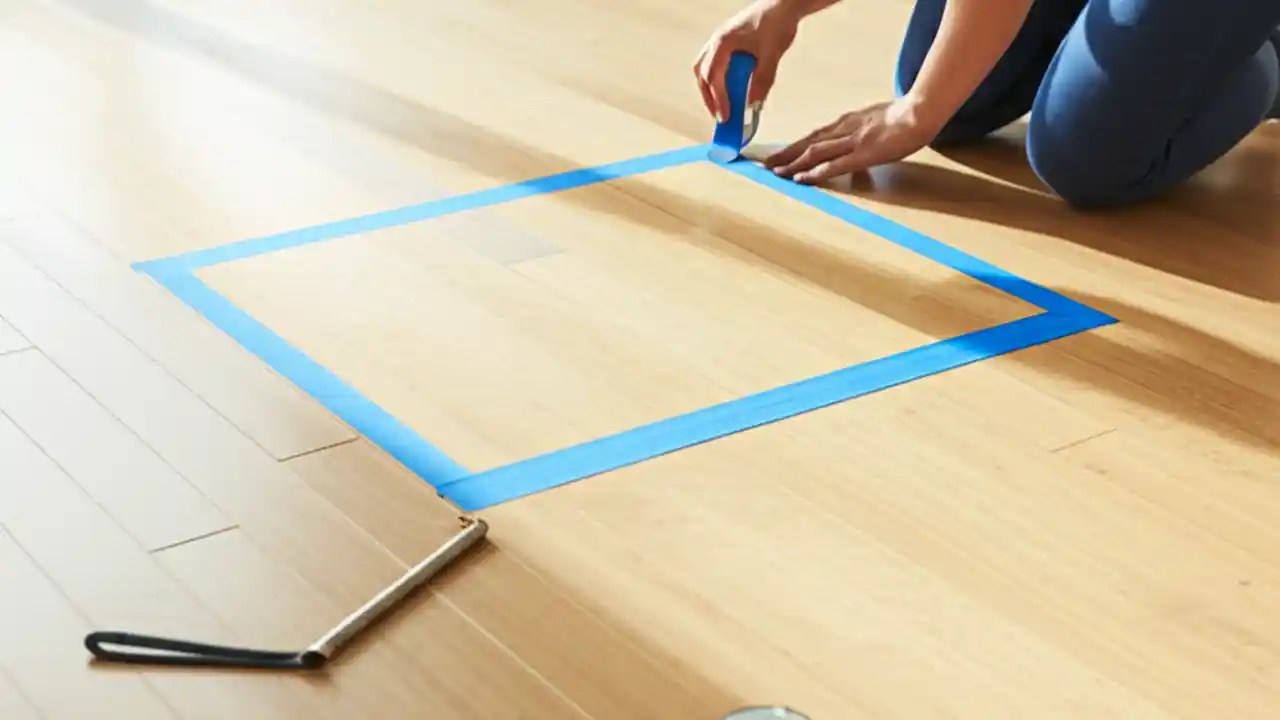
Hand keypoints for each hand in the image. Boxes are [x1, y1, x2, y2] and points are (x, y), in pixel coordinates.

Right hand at [693, 0, 801, 121]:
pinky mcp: (728, 41)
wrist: (784, 4)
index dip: (718, 100)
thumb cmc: (777, 24)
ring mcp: (720, 40)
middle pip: (702, 74)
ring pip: (705, 68)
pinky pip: (715, 63)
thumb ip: (762, 80)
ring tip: (722, 106)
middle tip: (720, 117)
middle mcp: (716, 41)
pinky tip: (731, 90)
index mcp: (723, 43)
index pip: (713, 78)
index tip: (725, 118)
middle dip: (709, 98)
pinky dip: (719, 79)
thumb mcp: (771, 55)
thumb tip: (753, 105)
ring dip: (711, 88)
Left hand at [765, 99, 942, 183]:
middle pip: (808, 142)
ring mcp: (852, 141)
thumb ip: (861, 129)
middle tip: (767, 164)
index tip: (781, 152)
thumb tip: (856, 142)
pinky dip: (814, 172)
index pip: (815, 134)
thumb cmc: (904, 116)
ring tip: (776, 172)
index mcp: (847, 121)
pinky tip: (800, 178)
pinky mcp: (862, 154)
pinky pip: (833, 165)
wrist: (918, 112)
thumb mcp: (876, 119)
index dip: (796, 144)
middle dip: (786, 153)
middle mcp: (843, 129)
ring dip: (793, 163)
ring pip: (814, 153)